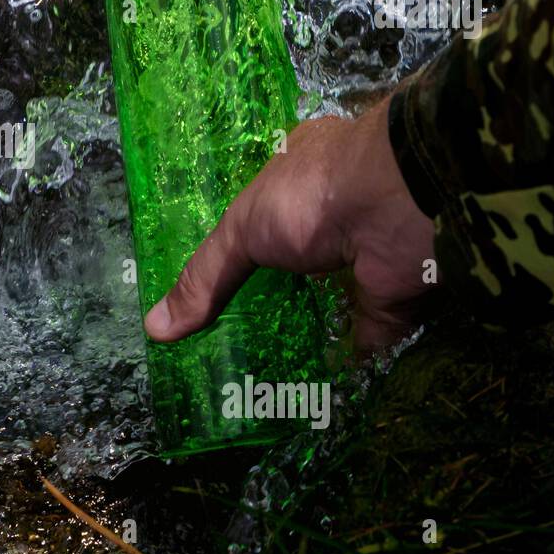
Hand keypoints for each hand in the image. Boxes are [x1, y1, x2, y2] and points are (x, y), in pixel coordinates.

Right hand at [142, 93, 436, 350]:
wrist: (397, 203)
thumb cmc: (309, 198)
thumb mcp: (240, 230)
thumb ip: (203, 279)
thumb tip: (155, 328)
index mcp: (298, 175)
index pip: (263, 211)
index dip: (243, 243)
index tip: (219, 282)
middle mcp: (336, 208)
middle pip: (298, 256)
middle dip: (276, 289)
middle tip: (238, 332)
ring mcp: (368, 248)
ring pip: (334, 292)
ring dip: (313, 322)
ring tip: (274, 362)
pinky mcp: (396, 289)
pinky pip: (370, 328)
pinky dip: (353, 352)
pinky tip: (327, 378)